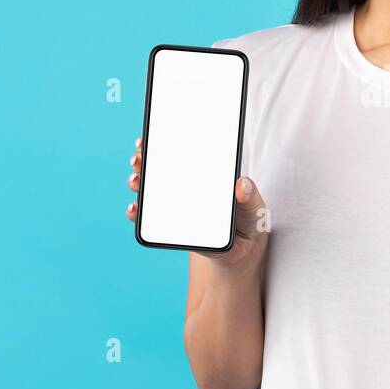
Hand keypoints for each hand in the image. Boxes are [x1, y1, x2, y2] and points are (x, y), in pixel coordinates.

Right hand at [126, 135, 269, 268]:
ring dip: (138, 181)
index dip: (163, 140)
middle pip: (159, 167)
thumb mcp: (255, 206)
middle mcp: (186, 185)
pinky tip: (134, 209)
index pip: (181, 151)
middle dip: (143, 159)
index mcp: (205, 173)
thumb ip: (250, 196)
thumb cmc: (248, 220)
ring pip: (150, 189)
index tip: (150, 138)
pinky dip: (138, 213)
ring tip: (136, 180)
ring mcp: (175, 205)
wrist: (242, 250)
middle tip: (139, 158)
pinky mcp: (170, 227)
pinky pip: (149, 218)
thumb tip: (241, 184)